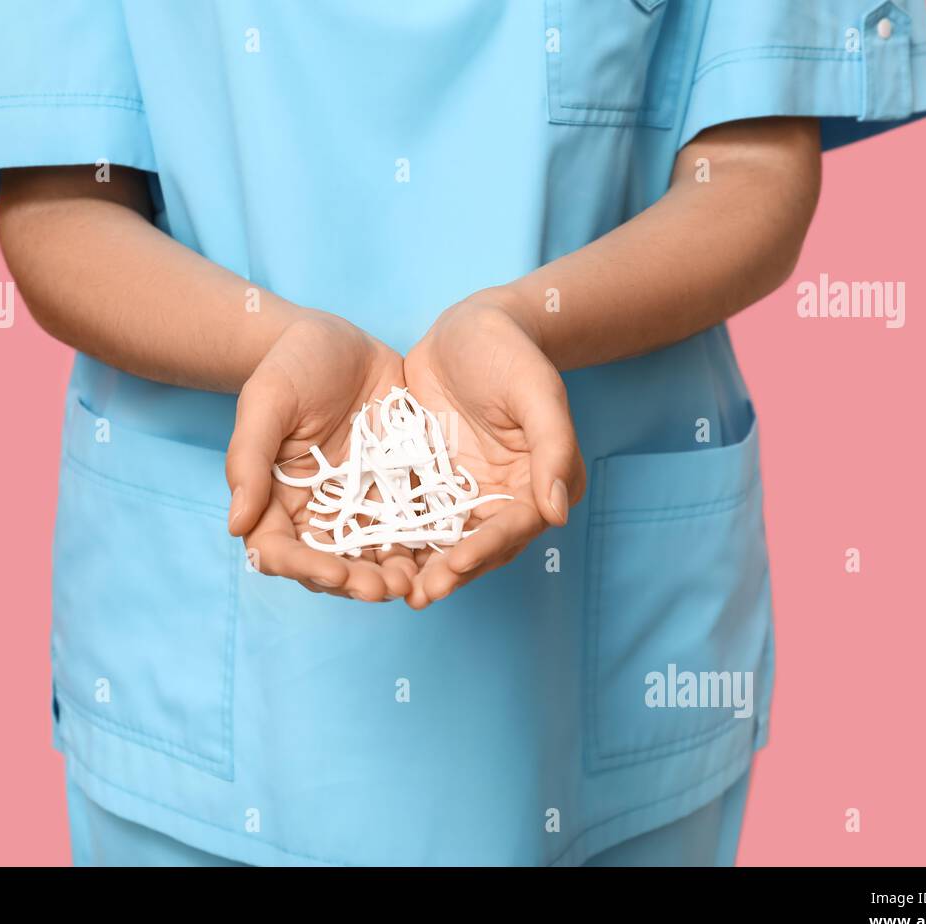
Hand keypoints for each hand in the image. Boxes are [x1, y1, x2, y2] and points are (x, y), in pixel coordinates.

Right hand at [226, 311, 416, 600]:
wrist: (337, 341)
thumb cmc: (290, 367)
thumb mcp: (265, 402)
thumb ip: (248, 459)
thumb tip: (237, 525)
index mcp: (276, 501)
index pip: (281, 551)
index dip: (305, 569)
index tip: (334, 573)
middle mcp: (316, 513)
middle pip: (331, 566)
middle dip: (357, 583)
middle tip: (386, 590)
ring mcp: (359, 506)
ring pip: (373, 557)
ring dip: (392, 576)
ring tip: (415, 583)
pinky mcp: (397, 493)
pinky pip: (410, 528)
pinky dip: (423, 548)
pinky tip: (442, 555)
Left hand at [401, 291, 585, 608]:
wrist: (468, 328)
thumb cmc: (511, 352)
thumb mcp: (537, 392)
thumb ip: (552, 449)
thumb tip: (557, 514)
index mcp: (539, 484)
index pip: (513, 527)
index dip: (486, 549)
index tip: (456, 564)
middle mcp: (504, 498)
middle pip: (479, 546)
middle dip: (451, 571)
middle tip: (420, 593)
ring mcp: (464, 494)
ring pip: (445, 541)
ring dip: (422, 568)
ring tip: (393, 591)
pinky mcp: (430, 485)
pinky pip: (413, 517)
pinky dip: (396, 539)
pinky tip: (368, 557)